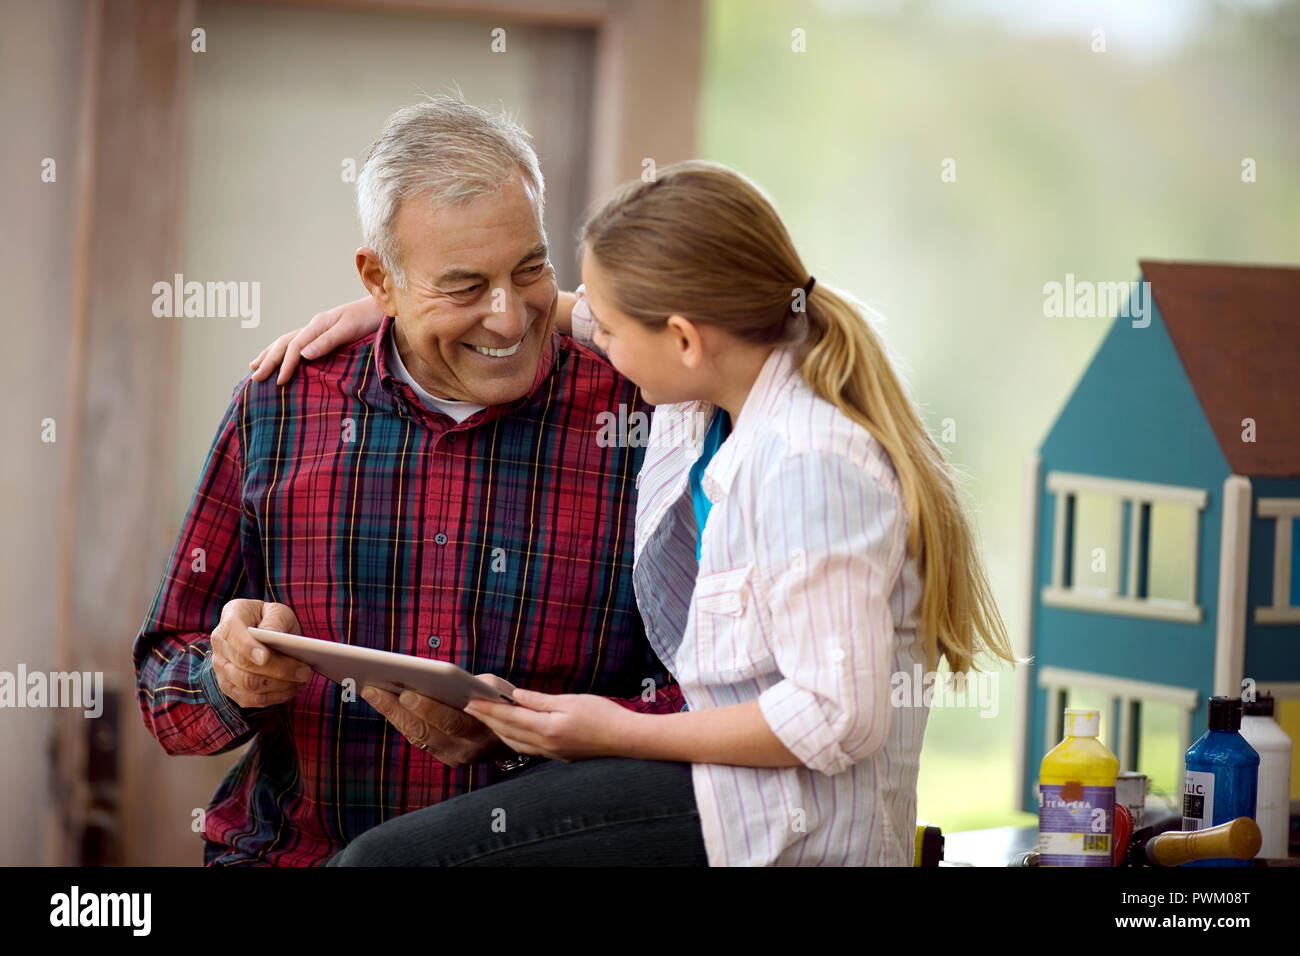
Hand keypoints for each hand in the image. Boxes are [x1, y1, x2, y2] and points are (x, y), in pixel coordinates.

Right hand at [210, 599, 310, 708]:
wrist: (260, 632)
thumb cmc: (270, 620)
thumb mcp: (277, 611)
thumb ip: (275, 621)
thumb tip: (274, 635)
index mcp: (229, 619)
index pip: (233, 635)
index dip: (247, 648)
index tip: (265, 657)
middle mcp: (220, 646)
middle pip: (244, 666)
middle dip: (278, 670)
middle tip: (305, 670)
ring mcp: (222, 670)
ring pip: (248, 686)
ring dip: (280, 686)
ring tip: (303, 679)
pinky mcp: (231, 688)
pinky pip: (251, 700)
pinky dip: (276, 696)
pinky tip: (293, 688)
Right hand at [248, 294, 386, 383]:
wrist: (383, 307)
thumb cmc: (369, 318)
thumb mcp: (349, 329)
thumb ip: (327, 341)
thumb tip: (302, 354)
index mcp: (318, 325)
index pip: (294, 347)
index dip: (285, 365)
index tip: (279, 382)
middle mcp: (314, 326)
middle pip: (284, 343)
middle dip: (268, 360)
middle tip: (255, 377)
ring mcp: (318, 329)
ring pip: (287, 342)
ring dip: (270, 354)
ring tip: (255, 366)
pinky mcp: (324, 334)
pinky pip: (297, 344)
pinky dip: (284, 352)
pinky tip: (282, 360)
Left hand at [359, 674, 516, 766]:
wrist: (515, 736)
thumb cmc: (502, 702)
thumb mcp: (495, 689)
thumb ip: (470, 685)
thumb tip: (432, 677)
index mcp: (484, 730)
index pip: (451, 722)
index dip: (427, 708)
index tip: (405, 692)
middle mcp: (467, 750)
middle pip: (424, 731)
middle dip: (396, 709)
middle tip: (372, 688)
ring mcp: (454, 757)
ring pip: (416, 736)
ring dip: (391, 713)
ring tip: (371, 691)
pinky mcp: (445, 758)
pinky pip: (418, 738)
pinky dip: (401, 719)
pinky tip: (384, 702)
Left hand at [464, 690, 631, 761]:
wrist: (626, 740)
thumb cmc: (602, 716)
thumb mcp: (570, 701)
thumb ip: (539, 700)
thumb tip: (515, 696)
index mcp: (546, 728)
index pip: (508, 717)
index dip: (487, 709)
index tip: (470, 700)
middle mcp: (544, 745)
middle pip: (507, 732)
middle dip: (487, 719)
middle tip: (470, 707)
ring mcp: (551, 753)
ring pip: (514, 742)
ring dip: (497, 730)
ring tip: (485, 718)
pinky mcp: (559, 756)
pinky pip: (527, 748)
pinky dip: (512, 738)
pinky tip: (510, 732)